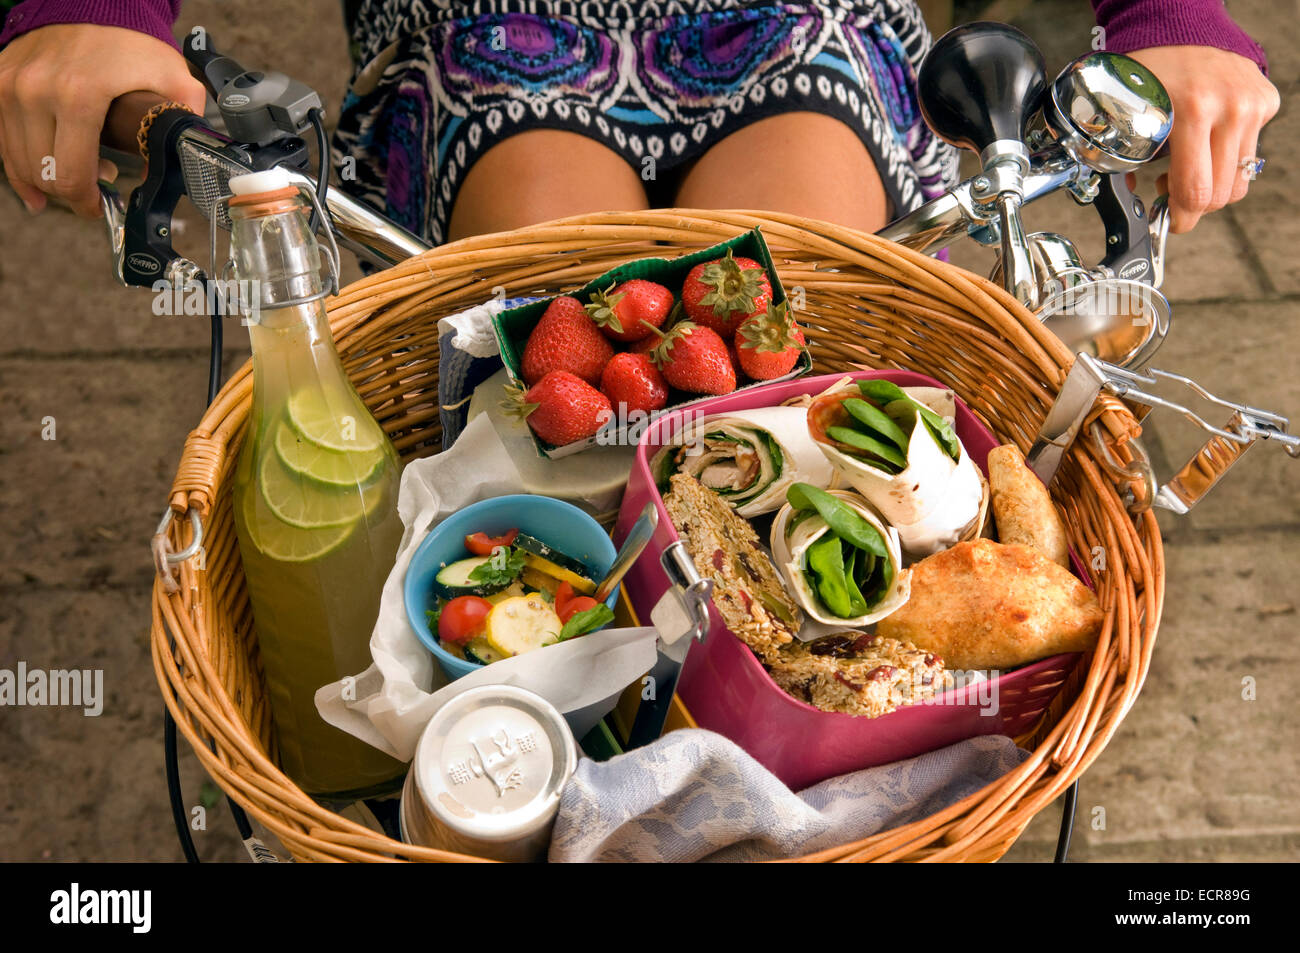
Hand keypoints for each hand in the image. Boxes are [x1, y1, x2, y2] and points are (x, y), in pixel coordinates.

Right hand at [0, 24, 205, 217]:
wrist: (96, 1)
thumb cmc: (135, 43)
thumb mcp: (176, 86)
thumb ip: (178, 132)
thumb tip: (167, 177)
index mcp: (79, 96)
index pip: (70, 174)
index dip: (86, 202)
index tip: (100, 207)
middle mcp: (36, 91)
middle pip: (42, 173)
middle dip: (69, 193)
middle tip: (93, 192)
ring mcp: (12, 85)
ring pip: (18, 160)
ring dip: (45, 179)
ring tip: (74, 175)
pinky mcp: (0, 80)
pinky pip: (2, 137)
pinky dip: (17, 164)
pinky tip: (33, 183)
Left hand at [1126, 46, 1279, 232]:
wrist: (1182, 28)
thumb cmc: (1148, 71)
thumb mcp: (1127, 114)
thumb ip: (1129, 158)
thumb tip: (1134, 198)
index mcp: (1193, 111)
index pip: (1197, 191)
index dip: (1181, 217)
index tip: (1167, 220)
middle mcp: (1230, 108)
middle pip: (1223, 194)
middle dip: (1195, 206)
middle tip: (1173, 194)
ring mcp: (1253, 105)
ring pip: (1241, 180)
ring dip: (1213, 185)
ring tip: (1188, 167)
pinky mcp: (1266, 102)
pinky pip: (1249, 152)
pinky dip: (1226, 157)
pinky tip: (1205, 141)